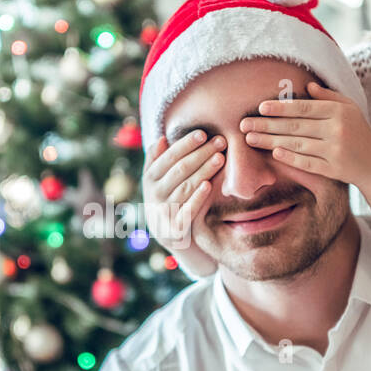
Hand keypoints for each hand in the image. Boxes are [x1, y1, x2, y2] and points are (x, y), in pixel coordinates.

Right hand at [143, 131, 221, 276]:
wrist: (171, 237)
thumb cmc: (169, 200)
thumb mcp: (160, 181)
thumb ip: (158, 161)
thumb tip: (161, 139)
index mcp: (150, 179)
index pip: (167, 157)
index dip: (185, 144)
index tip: (203, 133)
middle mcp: (154, 195)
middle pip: (179, 170)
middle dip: (201, 154)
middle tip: (220, 142)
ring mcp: (163, 212)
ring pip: (185, 187)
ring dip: (203, 171)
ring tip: (220, 158)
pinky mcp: (174, 229)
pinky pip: (186, 211)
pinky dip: (197, 198)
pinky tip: (208, 185)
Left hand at [243, 81, 370, 183]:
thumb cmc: (359, 132)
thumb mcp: (350, 109)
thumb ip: (328, 97)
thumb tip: (306, 85)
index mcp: (339, 112)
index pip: (304, 108)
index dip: (281, 108)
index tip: (261, 107)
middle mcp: (337, 130)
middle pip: (295, 126)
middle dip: (267, 125)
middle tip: (244, 124)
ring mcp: (334, 151)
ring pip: (297, 144)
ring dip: (270, 141)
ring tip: (250, 138)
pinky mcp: (333, 170)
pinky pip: (307, 163)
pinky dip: (290, 158)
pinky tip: (274, 153)